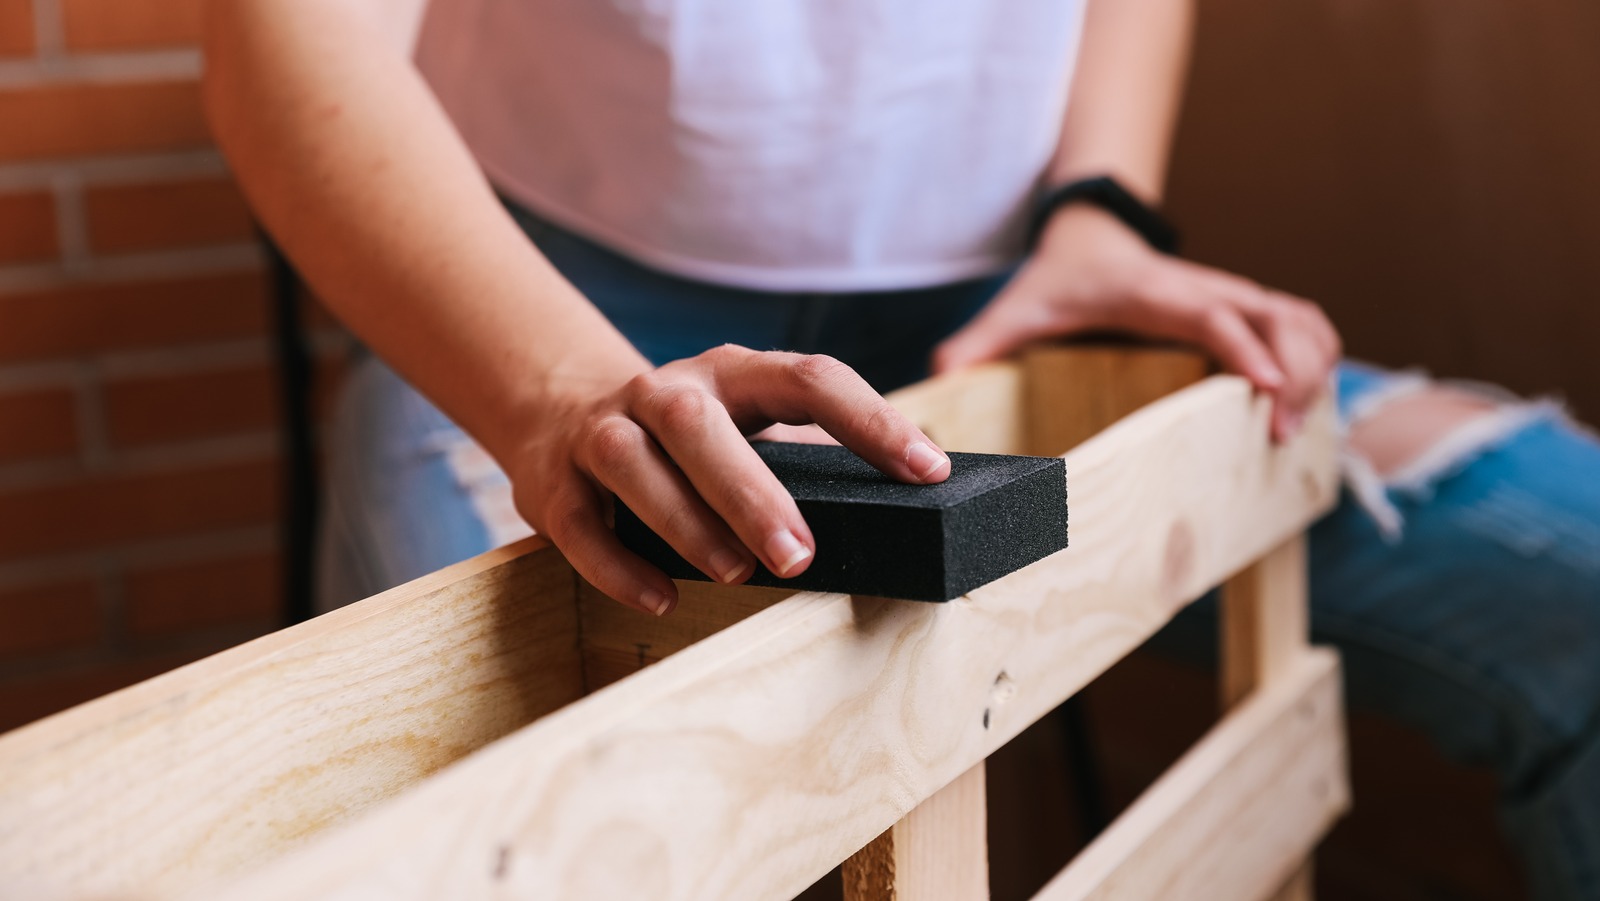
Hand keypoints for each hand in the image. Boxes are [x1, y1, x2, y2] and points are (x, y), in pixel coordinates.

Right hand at [504, 345, 951, 615]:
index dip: (871, 420)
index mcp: (734, 372)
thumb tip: (909, 514)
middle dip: (752, 490)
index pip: (811, 378)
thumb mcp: (750, 424)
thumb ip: (812, 460)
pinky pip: (580, 524)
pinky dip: (619, 564)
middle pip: (700, 423)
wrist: (559, 409)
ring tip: (735, 574)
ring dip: (687, 519)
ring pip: (635, 462)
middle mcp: (665, 391)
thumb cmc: (691, 436)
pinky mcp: (554, 483)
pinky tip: (660, 598)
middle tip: (800, 556)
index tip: (928, 470)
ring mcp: (603, 431)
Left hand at [932, 205, 1340, 440]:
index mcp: (1153, 292)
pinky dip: (1318, 356)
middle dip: (1292, 373)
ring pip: (1301, 318)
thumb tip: (937, 384)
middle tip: (1279, 435)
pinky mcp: (1247, 307)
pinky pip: (1304, 323)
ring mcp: (1231, 295)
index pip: (1213, 315)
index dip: (1242, 350)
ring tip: (1295, 426)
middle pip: (1276, 319)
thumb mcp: (1014, 311)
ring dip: (1313, 366)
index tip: (1260, 392)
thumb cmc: (1055, 281)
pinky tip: (1308, 400)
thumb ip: (976, 346)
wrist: (1087, 234)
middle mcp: (1202, 289)